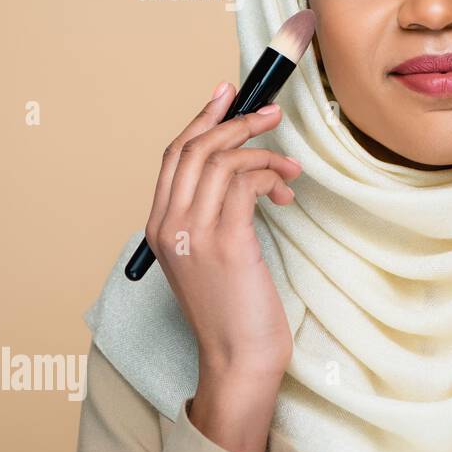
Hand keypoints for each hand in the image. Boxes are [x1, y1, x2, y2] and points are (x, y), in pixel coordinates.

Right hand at [146, 82, 302, 384]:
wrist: (239, 358)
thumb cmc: (236, 310)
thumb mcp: (214, 257)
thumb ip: (216, 217)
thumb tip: (244, 173)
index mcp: (160, 227)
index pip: (174, 156)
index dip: (202, 119)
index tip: (228, 94)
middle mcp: (169, 226)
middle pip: (194, 149)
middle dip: (236, 122)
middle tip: (271, 114)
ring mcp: (194, 234)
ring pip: (222, 161)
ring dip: (263, 153)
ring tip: (291, 170)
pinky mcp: (227, 242)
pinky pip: (246, 183)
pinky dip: (271, 176)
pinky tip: (287, 192)